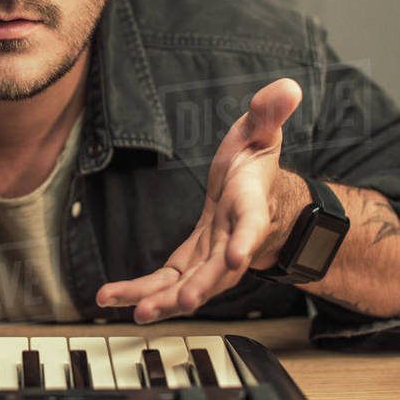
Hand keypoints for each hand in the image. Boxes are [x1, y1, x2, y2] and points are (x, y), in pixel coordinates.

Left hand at [96, 78, 304, 322]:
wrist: (254, 196)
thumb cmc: (255, 165)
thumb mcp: (261, 132)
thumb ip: (269, 112)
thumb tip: (288, 87)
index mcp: (251, 206)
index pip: (252, 225)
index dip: (247, 241)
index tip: (238, 256)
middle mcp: (233, 240)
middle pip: (219, 269)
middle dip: (201, 287)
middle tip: (181, 302)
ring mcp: (211, 257)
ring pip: (189, 284)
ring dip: (164, 300)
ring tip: (137, 312)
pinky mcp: (190, 263)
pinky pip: (164, 282)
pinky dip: (140, 292)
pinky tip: (110, 298)